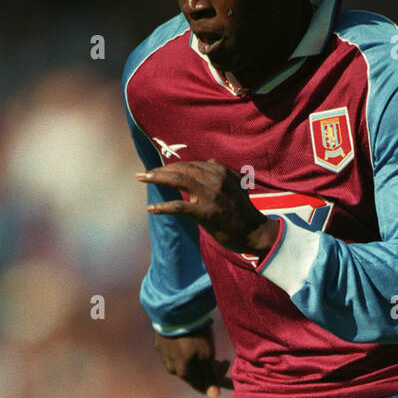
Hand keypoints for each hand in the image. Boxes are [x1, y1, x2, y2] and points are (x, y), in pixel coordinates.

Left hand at [138, 160, 277, 258]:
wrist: (255, 232)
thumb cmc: (242, 212)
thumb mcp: (234, 185)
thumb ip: (219, 175)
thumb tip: (206, 166)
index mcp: (221, 171)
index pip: (191, 164)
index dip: (172, 166)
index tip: (160, 170)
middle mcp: (215, 179)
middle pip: (182, 169)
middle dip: (161, 170)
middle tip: (144, 174)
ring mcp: (211, 195)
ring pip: (178, 181)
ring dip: (157, 179)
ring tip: (143, 178)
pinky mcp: (206, 213)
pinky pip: (179, 207)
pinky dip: (162, 207)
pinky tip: (151, 208)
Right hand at [153, 324, 232, 397]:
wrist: (173, 310)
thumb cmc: (194, 334)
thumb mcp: (207, 355)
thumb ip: (209, 376)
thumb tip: (213, 396)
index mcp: (183, 373)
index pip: (202, 387)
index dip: (217, 380)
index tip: (226, 362)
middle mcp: (171, 368)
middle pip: (192, 375)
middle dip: (207, 369)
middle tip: (219, 356)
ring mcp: (163, 355)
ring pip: (182, 363)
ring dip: (195, 360)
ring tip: (204, 346)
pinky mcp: (159, 342)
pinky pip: (174, 352)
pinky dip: (184, 350)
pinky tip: (189, 339)